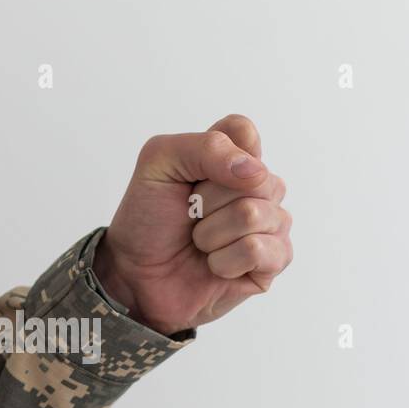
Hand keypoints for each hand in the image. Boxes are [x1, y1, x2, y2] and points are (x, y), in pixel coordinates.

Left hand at [92, 114, 291, 335]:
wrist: (135, 276)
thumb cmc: (148, 221)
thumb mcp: (159, 165)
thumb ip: (205, 148)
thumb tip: (255, 171)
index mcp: (232, 157)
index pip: (243, 131)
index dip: (215, 155)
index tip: (190, 177)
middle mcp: (258, 188)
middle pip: (254, 177)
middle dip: (206, 202)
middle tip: (190, 216)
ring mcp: (270, 224)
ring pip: (254, 214)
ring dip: (211, 234)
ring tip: (199, 243)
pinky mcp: (273, 263)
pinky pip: (258, 250)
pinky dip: (224, 260)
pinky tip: (214, 266)